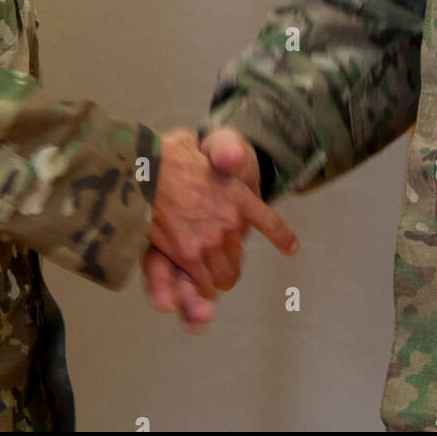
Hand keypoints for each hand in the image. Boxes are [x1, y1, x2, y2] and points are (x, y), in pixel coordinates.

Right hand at [147, 128, 296, 301]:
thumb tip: (232, 158)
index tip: (291, 248)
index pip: (268, 222)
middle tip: (218, 264)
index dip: (281, 237)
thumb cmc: (169, 153)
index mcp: (238, 195)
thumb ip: (224, 152)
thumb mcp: (206, 145)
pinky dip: (199, 288)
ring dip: (214, 280)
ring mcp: (210, 240)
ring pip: (222, 276)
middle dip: (228, 264)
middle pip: (238, 259)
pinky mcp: (188, 255)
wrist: (146, 167)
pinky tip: (198, 291)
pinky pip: (203, 282)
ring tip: (206, 280)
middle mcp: (230, 220)